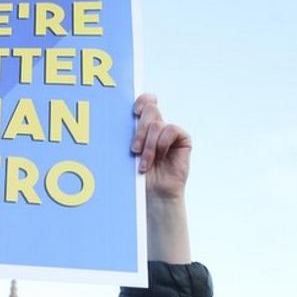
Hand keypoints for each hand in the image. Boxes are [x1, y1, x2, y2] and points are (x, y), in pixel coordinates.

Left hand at [131, 94, 192, 263]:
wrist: (152, 196)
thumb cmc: (135, 177)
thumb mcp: (128, 153)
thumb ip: (128, 135)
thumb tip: (114, 115)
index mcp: (142, 126)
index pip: (146, 101)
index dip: (141, 100)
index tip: (133, 111)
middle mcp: (156, 126)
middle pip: (149, 109)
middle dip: (139, 129)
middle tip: (133, 149)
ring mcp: (169, 133)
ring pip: (156, 123)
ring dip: (148, 144)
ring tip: (144, 163)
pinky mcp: (182, 140)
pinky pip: (171, 129)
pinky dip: (161, 144)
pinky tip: (158, 158)